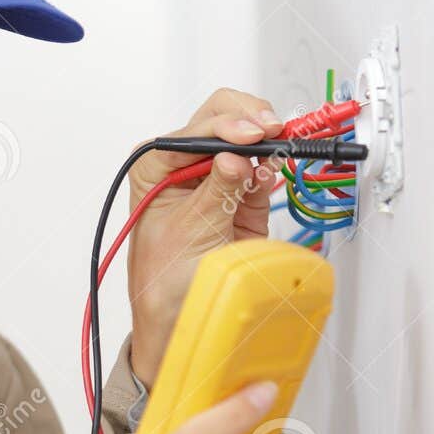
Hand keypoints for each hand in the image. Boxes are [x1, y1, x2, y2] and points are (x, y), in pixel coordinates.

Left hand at [126, 88, 283, 387]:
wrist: (178, 315)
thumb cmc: (164, 278)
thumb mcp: (190, 232)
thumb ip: (217, 193)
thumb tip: (236, 158)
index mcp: (155, 166)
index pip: (194, 130)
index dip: (226, 125)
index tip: (251, 136)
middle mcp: (183, 164)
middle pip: (222, 117)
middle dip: (249, 120)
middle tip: (271, 132)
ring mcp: (215, 176)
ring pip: (248, 137)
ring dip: (265, 140)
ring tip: (277, 150)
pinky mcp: (243, 195)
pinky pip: (262, 169)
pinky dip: (271, 166)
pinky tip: (273, 171)